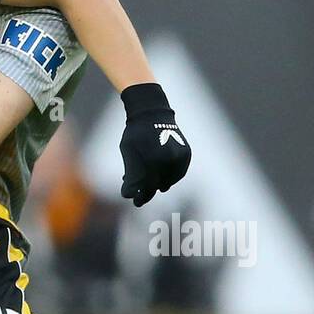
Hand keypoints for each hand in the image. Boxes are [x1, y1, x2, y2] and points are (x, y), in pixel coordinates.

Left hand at [119, 83, 190, 206]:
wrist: (152, 112)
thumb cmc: (136, 132)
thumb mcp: (127, 151)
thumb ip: (130, 173)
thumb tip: (128, 195)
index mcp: (153, 159)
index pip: (147, 186)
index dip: (140, 196)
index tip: (135, 201)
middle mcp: (169, 159)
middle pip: (158, 185)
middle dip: (147, 192)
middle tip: (139, 200)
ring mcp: (179, 156)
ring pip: (169, 180)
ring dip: (158, 184)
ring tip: (148, 184)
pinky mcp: (186, 154)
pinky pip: (178, 173)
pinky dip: (169, 177)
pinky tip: (160, 178)